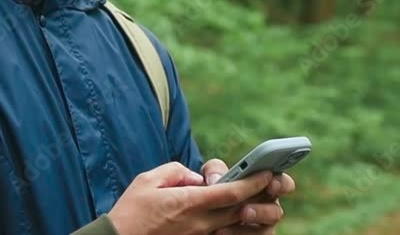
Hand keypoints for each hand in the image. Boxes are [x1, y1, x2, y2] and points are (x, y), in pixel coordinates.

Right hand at [108, 162, 274, 234]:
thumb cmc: (130, 210)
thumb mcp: (148, 180)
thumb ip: (176, 172)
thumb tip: (194, 178)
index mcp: (189, 203)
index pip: (230, 193)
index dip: (252, 182)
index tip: (266, 173)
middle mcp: (198, 222)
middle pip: (238, 210)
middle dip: (255, 196)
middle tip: (268, 183)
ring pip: (230, 223)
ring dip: (244, 210)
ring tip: (251, 197)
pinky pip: (217, 232)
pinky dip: (227, 222)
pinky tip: (230, 213)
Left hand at [200, 158, 295, 234]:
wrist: (204, 210)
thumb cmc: (214, 185)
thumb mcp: (213, 174)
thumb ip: (216, 170)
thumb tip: (216, 179)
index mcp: (266, 187)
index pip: (284, 184)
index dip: (281, 184)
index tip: (271, 183)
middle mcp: (268, 208)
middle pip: (276, 212)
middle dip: (262, 211)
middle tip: (244, 211)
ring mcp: (261, 227)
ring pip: (266, 231)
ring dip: (249, 228)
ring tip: (230, 222)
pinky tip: (220, 231)